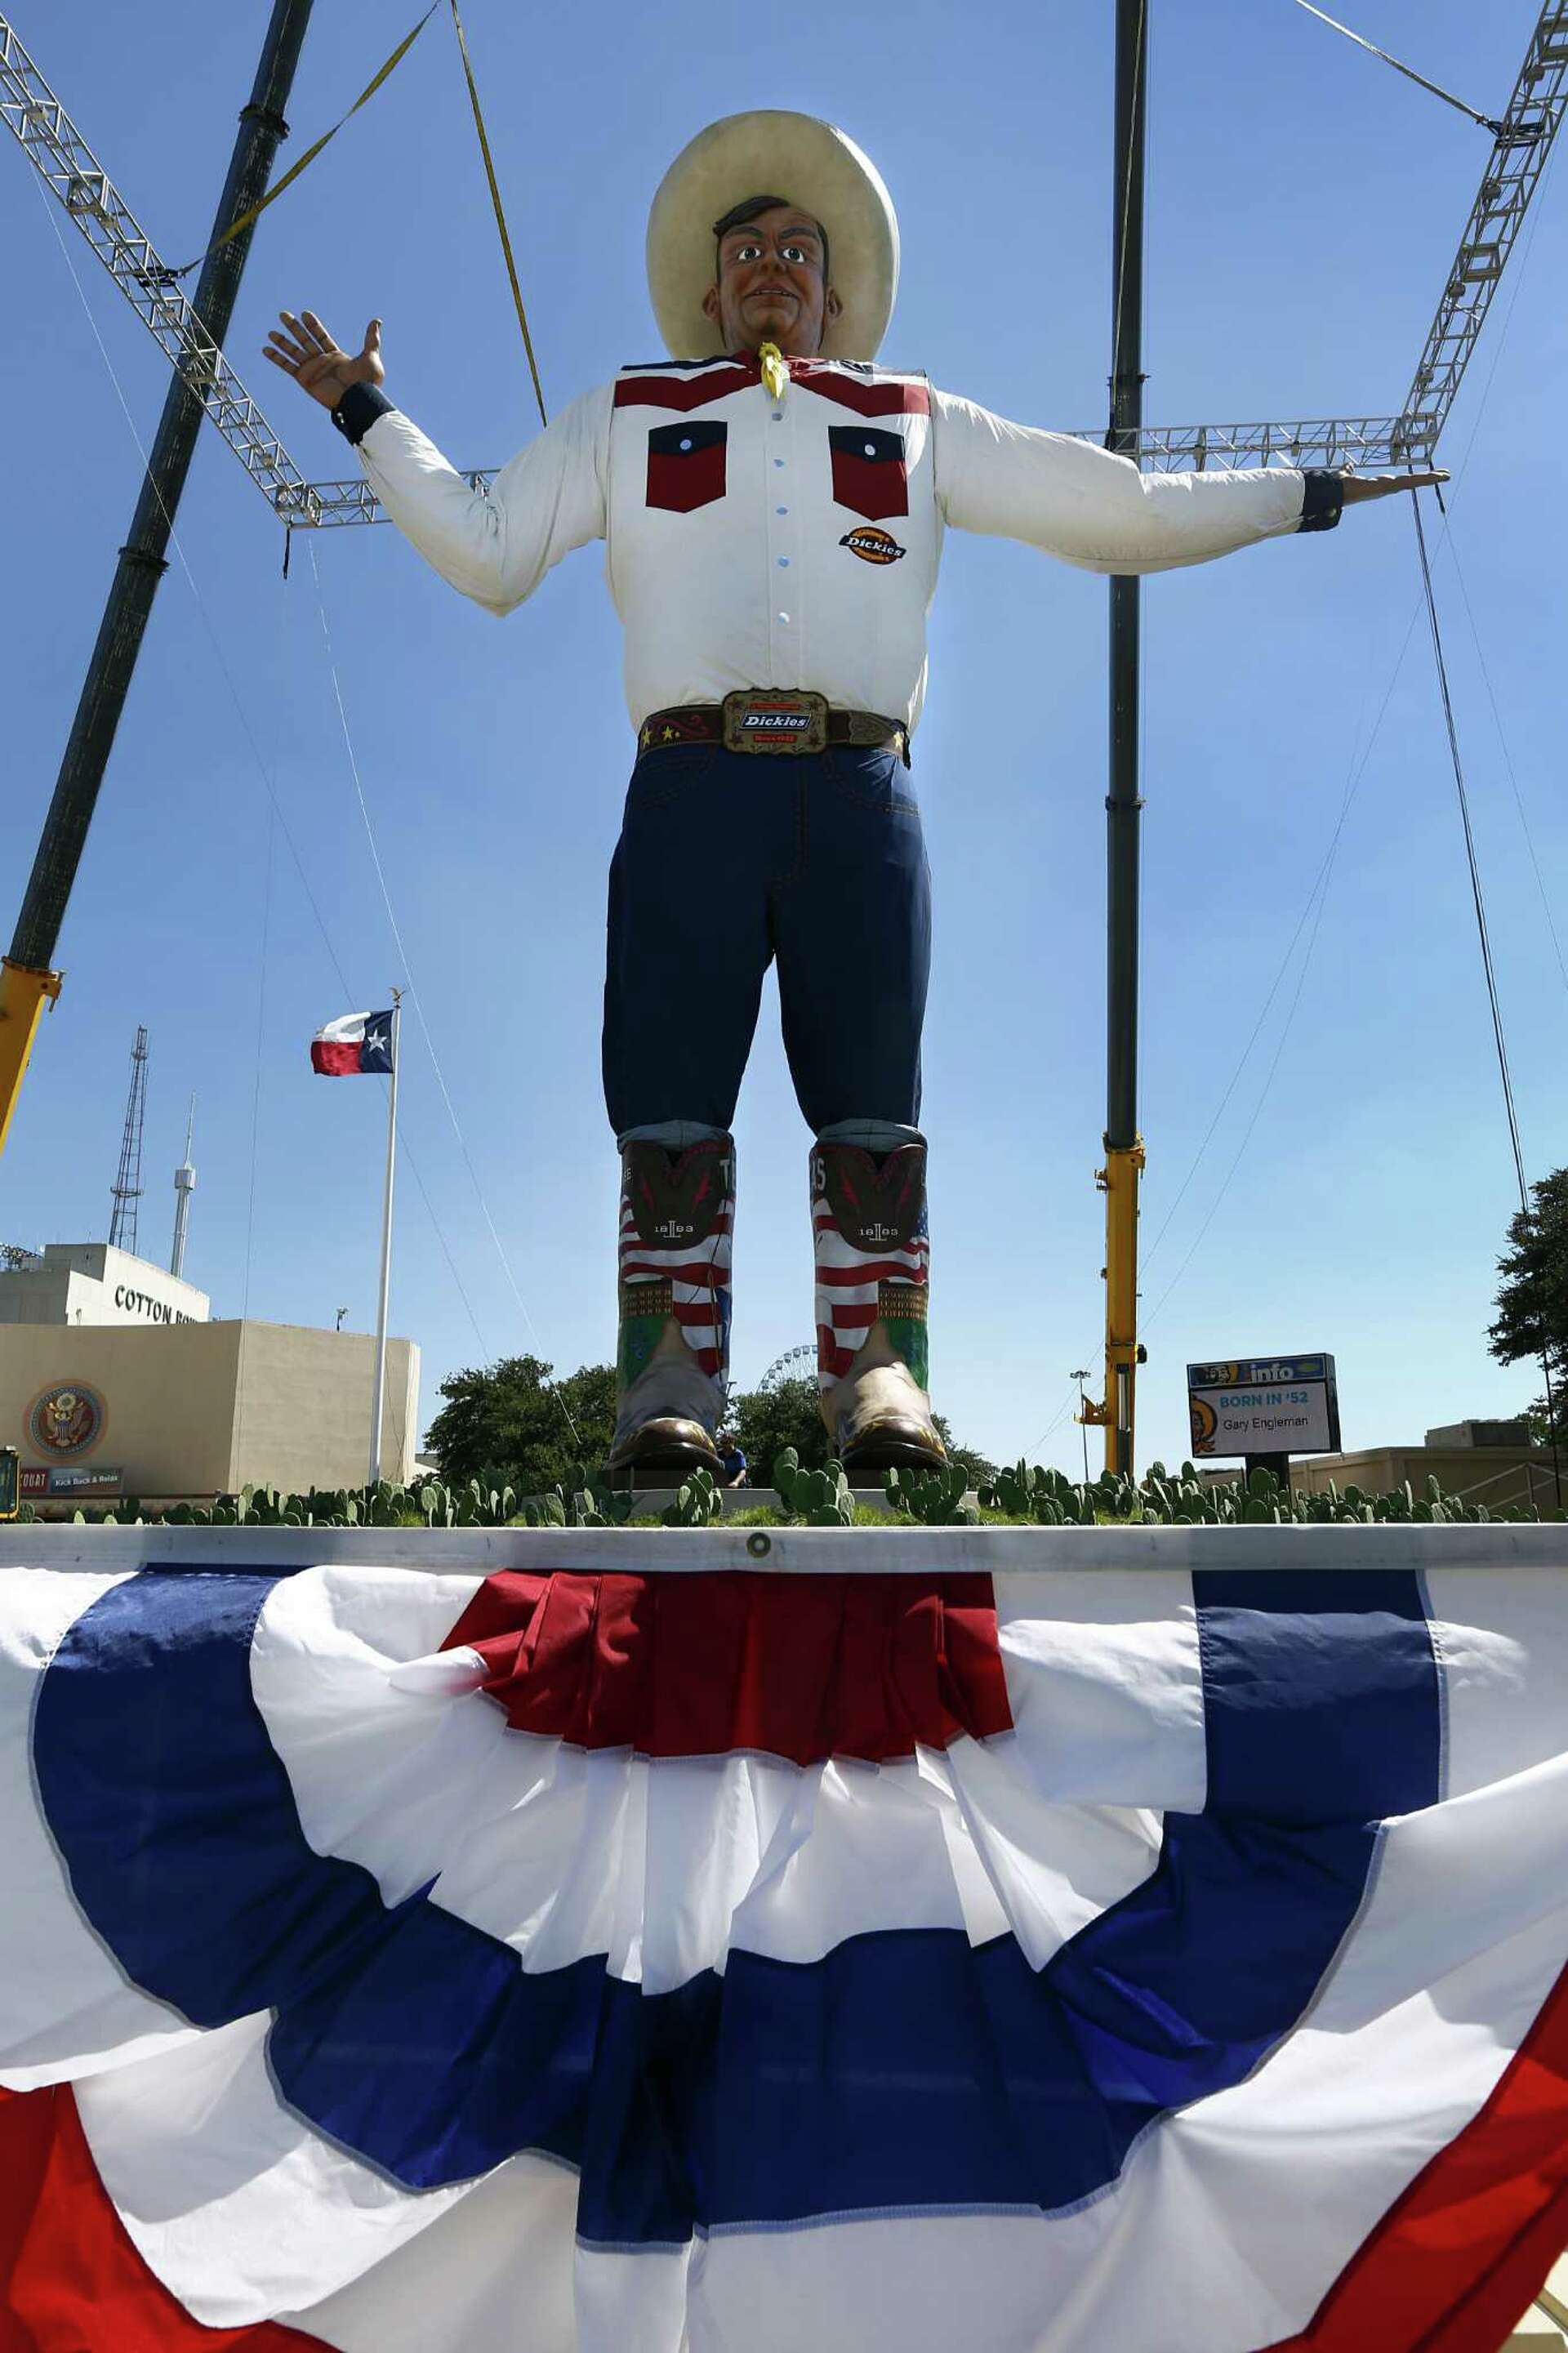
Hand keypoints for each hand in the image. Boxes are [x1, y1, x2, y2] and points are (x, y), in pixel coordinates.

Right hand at [263, 311, 383, 409]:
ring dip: (282, 341)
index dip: (313, 325)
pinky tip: (266, 349)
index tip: (305, 314)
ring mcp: (312, 370)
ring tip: (271, 332)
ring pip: (294, 352)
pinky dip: (276, 358)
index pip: (320, 336)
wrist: (357, 400)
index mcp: (335, 356)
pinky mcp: (304, 379)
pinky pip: (287, 366)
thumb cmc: (366, 382)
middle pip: (304, 340)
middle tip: (283, 314)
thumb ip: (370, 339)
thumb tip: (376, 321)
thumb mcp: (370, 357)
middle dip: (294, 327)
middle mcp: (321, 361)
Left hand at [1339, 469, 1447, 505]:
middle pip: (1410, 482)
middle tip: (1442, 476)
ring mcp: (1390, 488)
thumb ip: (1348, 471)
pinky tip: (1438, 476)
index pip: (1399, 482)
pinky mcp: (1392, 486)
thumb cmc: (1341, 485)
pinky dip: (1425, 479)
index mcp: (1379, 485)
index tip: (1419, 478)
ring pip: (1414, 482)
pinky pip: (1411, 481)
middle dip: (1426, 479)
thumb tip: (1348, 466)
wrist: (1336, 492)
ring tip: (1446, 475)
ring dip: (1430, 478)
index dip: (1410, 479)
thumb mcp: (1346, 474)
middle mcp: (1387, 488)